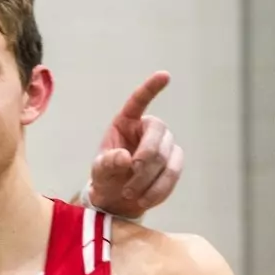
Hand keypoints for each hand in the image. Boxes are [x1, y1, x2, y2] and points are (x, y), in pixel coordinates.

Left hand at [86, 71, 182, 217]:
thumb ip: (108, 164)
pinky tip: (144, 199)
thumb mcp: (100, 171)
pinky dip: (158, 190)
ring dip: (148, 181)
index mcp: (127, 122)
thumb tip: (125, 159)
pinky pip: (173, 174)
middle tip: (127, 185)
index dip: (151, 89)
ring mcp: (166, 144)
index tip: (164, 75)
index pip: (139, 101)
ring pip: (166, 159)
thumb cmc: (107, 176)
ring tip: (130, 195)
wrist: (118, 197)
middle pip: (157, 138)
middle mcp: (149, 129)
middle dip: (144, 163)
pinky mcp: (175, 162)